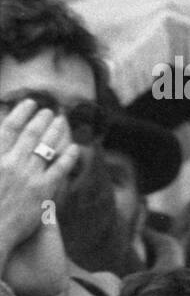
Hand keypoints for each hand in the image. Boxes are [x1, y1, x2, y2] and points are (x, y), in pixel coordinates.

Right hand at [0, 100, 78, 263]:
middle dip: (42, 119)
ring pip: (46, 147)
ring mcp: (27, 177)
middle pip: (30, 134)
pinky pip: (59, 169)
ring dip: (56, 131)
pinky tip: (76, 148)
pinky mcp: (42, 191)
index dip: (20, 113)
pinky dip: (68, 156)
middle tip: (51, 111)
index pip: (8, 128)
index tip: (30, 103)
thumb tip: (2, 142)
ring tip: (63, 121)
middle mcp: (10, 163)